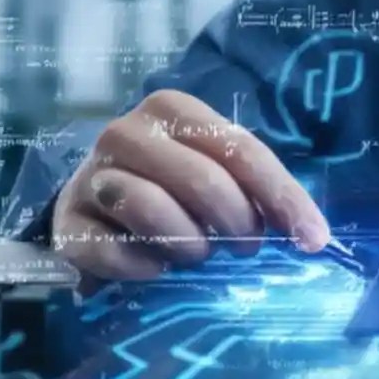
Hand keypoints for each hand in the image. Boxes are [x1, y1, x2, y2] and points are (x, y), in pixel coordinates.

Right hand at [51, 89, 330, 288]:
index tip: (313, 240)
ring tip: (197, 253)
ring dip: (188, 243)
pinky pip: (111, 250)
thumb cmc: (170, 184)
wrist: (91, 204)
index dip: (283, 198)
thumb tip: (311, 235)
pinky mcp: (66, 223)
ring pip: (150, 208)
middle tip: (245, 248)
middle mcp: (127, 132)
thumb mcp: (216, 171)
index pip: (241, 151)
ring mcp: (92, 175)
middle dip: (237, 223)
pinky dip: (143, 267)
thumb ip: (258, 191)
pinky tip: (156, 268)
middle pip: (202, 179)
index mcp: (174, 110)